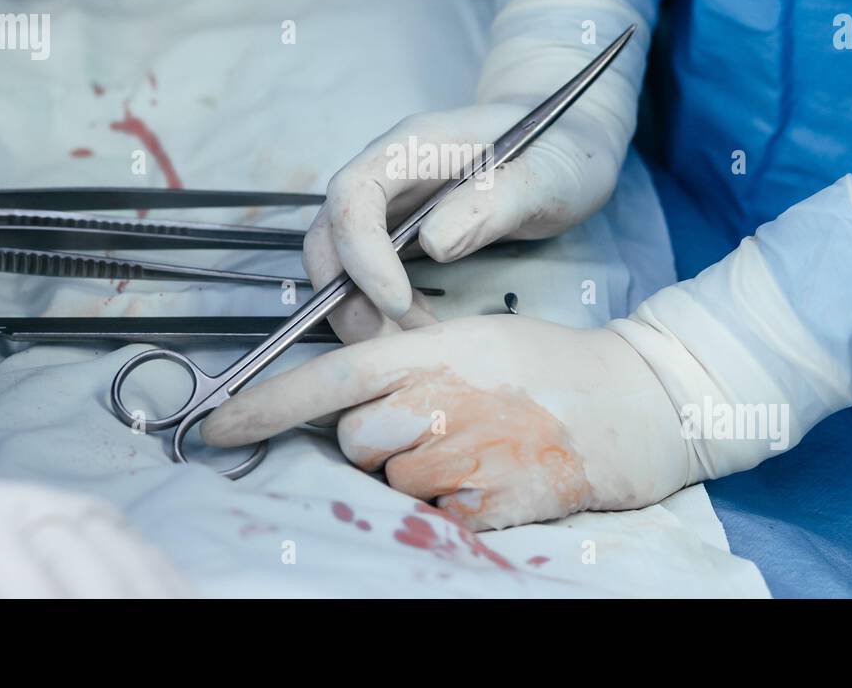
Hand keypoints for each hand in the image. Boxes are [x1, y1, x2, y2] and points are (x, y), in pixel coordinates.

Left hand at [201, 315, 689, 529]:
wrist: (635, 404)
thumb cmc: (551, 366)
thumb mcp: (476, 336)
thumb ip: (409, 353)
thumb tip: (346, 385)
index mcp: (439, 347)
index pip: (335, 375)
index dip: (268, 404)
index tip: (216, 427)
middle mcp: (447, 398)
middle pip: (356, 438)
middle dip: (375, 439)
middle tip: (430, 425)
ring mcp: (472, 452)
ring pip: (393, 482)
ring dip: (417, 474)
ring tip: (474, 447)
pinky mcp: (497, 501)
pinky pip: (436, 515)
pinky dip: (454, 504)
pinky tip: (492, 476)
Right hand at [304, 104, 625, 342]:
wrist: (566, 140)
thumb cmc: (560, 149)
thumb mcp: (548, 174)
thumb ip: (495, 202)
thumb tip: (432, 243)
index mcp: (416, 145)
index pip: (355, 193)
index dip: (361, 253)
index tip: (398, 303)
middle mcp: (389, 172)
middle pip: (329, 233)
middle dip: (344, 294)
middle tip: (389, 344)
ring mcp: (391, 203)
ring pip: (340, 260)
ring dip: (358, 308)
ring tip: (411, 346)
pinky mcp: (400, 232)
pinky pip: (368, 273)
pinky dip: (379, 310)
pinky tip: (420, 331)